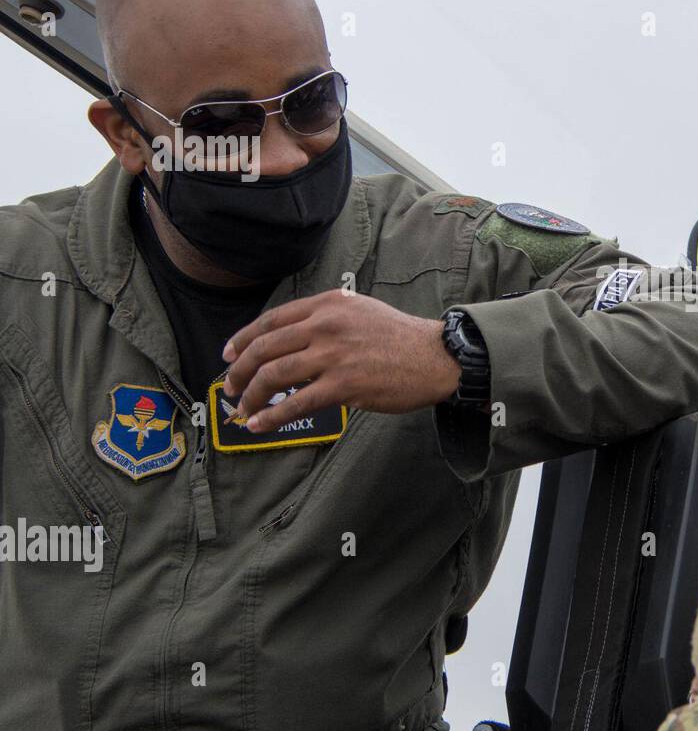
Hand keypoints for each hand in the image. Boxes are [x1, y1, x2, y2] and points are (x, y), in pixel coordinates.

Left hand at [221, 290, 461, 431]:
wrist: (435, 356)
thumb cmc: (400, 337)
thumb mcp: (360, 311)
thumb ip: (326, 318)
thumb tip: (291, 339)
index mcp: (327, 305)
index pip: (271, 320)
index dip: (242, 340)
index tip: (228, 356)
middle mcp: (325, 325)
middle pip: (264, 348)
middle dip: (239, 371)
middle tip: (231, 388)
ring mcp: (333, 355)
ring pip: (274, 376)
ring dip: (251, 396)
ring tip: (244, 409)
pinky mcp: (344, 385)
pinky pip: (296, 404)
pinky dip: (272, 416)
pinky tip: (259, 425)